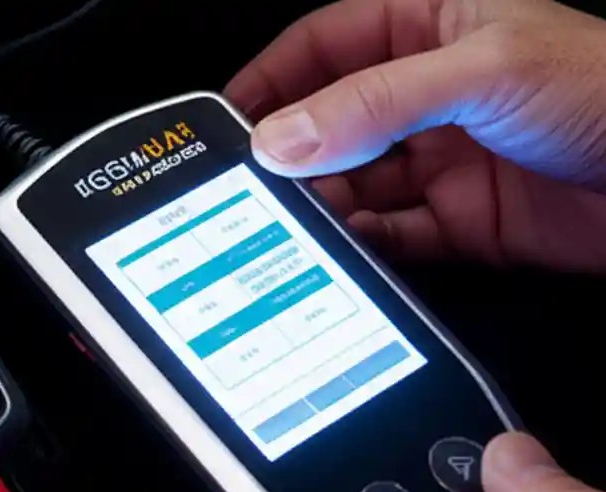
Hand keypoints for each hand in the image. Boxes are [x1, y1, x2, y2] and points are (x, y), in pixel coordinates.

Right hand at [223, 0, 605, 272]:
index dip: (273, 76)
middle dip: (289, 152)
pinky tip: (339, 251)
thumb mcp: (480, 72)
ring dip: (320, 205)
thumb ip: (373, 104)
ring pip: (354, 184)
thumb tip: (284, 136)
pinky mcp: (462, 221)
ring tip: (284, 224)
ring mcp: (444, 157)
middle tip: (246, 183)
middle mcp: (430, 91)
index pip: (327, 42)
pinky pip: (391, 236)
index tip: (226, 118)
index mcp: (433, 25)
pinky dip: (360, 246)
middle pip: (331, 120)